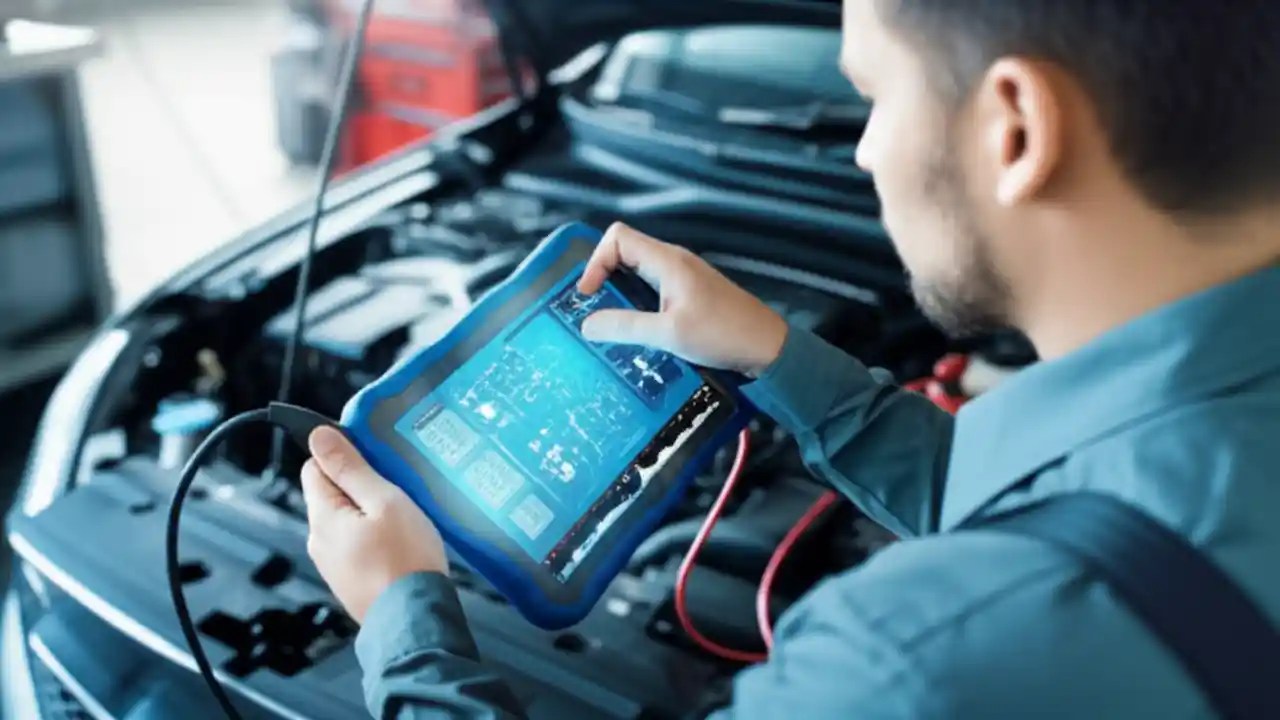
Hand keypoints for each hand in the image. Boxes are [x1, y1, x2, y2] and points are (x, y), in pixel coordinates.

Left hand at [300, 426, 447, 623]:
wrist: (415, 619)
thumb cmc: (405, 560)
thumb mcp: (384, 501)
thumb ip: (350, 468)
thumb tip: (318, 437)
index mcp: (322, 517)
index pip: (313, 468)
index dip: (344, 459)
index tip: (375, 465)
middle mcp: (318, 541)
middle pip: (331, 494)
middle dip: (361, 487)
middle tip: (396, 494)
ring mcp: (332, 564)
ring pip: (346, 520)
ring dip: (370, 514)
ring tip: (402, 522)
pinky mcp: (349, 580)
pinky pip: (355, 544)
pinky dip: (374, 538)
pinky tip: (399, 544)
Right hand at [578, 223, 787, 376]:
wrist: (766, 347)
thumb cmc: (725, 334)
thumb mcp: (668, 334)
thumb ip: (625, 326)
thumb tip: (588, 324)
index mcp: (668, 261)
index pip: (617, 237)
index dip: (595, 260)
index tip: (588, 294)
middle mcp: (674, 262)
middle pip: (624, 253)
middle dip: (603, 278)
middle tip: (594, 310)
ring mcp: (683, 276)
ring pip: (638, 272)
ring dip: (621, 293)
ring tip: (613, 323)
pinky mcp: (690, 294)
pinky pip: (653, 289)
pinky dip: (638, 304)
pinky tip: (640, 329)